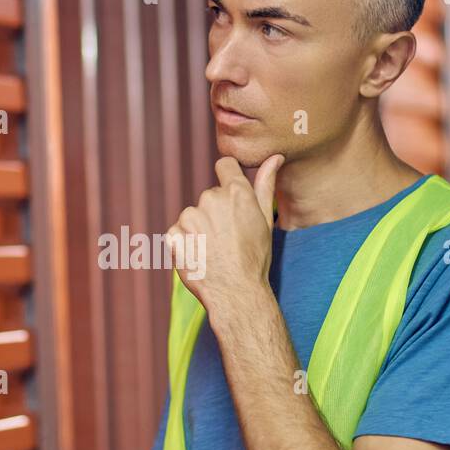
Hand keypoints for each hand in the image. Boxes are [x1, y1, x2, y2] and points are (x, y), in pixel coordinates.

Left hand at [165, 154, 282, 312]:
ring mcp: (190, 217)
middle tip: (228, 239)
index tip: (232, 200)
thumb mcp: (265, 220)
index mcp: (236, 192)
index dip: (228, 179)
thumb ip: (266, 184)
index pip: (225, 165)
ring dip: (199, 229)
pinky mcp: (174, 235)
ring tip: (214, 250)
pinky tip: (199, 257)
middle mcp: (211, 199)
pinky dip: (184, 244)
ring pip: (192, 215)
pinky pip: (176, 232)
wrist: (236, 293)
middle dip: (216, 213)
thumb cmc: (254, 258)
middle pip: (210, 196)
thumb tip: (275, 157)